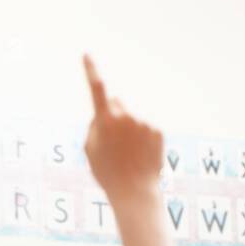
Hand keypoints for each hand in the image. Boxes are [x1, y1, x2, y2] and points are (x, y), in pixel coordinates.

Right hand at [83, 55, 163, 202]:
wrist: (135, 191)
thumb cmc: (107, 172)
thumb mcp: (90, 150)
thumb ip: (94, 126)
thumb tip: (104, 113)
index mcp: (106, 121)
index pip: (97, 89)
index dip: (91, 71)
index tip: (87, 54)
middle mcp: (126, 116)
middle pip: (117, 103)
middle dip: (113, 114)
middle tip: (113, 142)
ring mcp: (144, 122)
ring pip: (132, 116)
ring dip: (129, 129)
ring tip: (128, 154)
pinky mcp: (158, 129)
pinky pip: (146, 126)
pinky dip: (142, 137)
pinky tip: (140, 154)